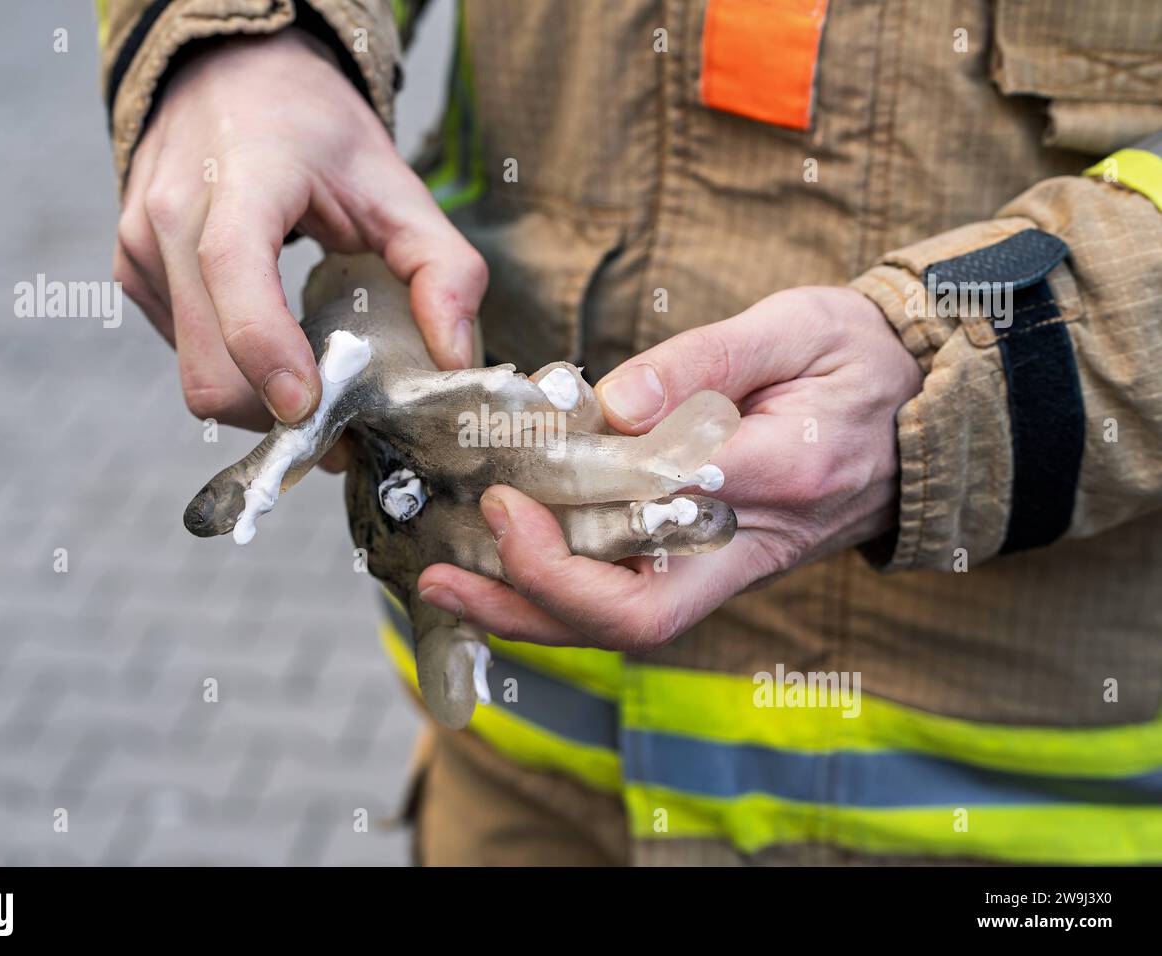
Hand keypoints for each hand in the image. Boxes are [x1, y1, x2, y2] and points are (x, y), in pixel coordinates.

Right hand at [113, 28, 486, 430]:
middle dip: (275, 411)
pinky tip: (272, 348)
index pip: (233, 269)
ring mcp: (140, 247)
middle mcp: (171, 212)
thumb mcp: (396, 184)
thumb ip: (444, 268)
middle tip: (340, 420)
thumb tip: (454, 359)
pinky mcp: (132, 274)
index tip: (308, 405)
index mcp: (241, 177)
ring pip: (193, 374)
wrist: (229, 75)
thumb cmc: (315, 130)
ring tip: (311, 382)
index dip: (265, 349)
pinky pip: (182, 355)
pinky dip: (232, 373)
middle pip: (207, 362)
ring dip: (255, 401)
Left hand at [417, 287, 924, 650]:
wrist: (923, 415)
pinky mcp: (720, 569)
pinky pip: (635, 603)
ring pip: (629, 624)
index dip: (574, 523)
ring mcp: (738, 567)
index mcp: (785, 470)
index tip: (505, 493)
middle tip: (444, 570)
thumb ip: (701, 359)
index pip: (665, 519)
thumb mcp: (794, 326)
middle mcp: (758, 542)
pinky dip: (561, 599)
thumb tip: (610, 403)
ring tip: (448, 582)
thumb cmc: (857, 362)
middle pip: (639, 617)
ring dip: (532, 614)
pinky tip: (502, 573)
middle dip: (532, 602)